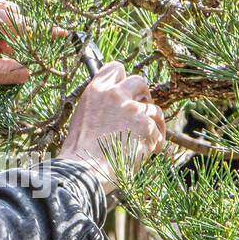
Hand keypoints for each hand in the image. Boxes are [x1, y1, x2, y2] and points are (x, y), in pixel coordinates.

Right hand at [56, 62, 165, 194]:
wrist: (84, 171)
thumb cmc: (80, 151)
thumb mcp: (83, 118)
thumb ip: (101, 105)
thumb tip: (117, 106)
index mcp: (96, 90)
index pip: (116, 68)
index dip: (124, 79)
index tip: (126, 91)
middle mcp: (115, 95)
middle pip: (139, 81)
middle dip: (143, 95)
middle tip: (141, 111)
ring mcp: (132, 109)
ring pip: (154, 108)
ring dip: (154, 122)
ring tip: (150, 138)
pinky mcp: (146, 126)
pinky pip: (158, 131)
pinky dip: (156, 141)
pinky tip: (150, 152)